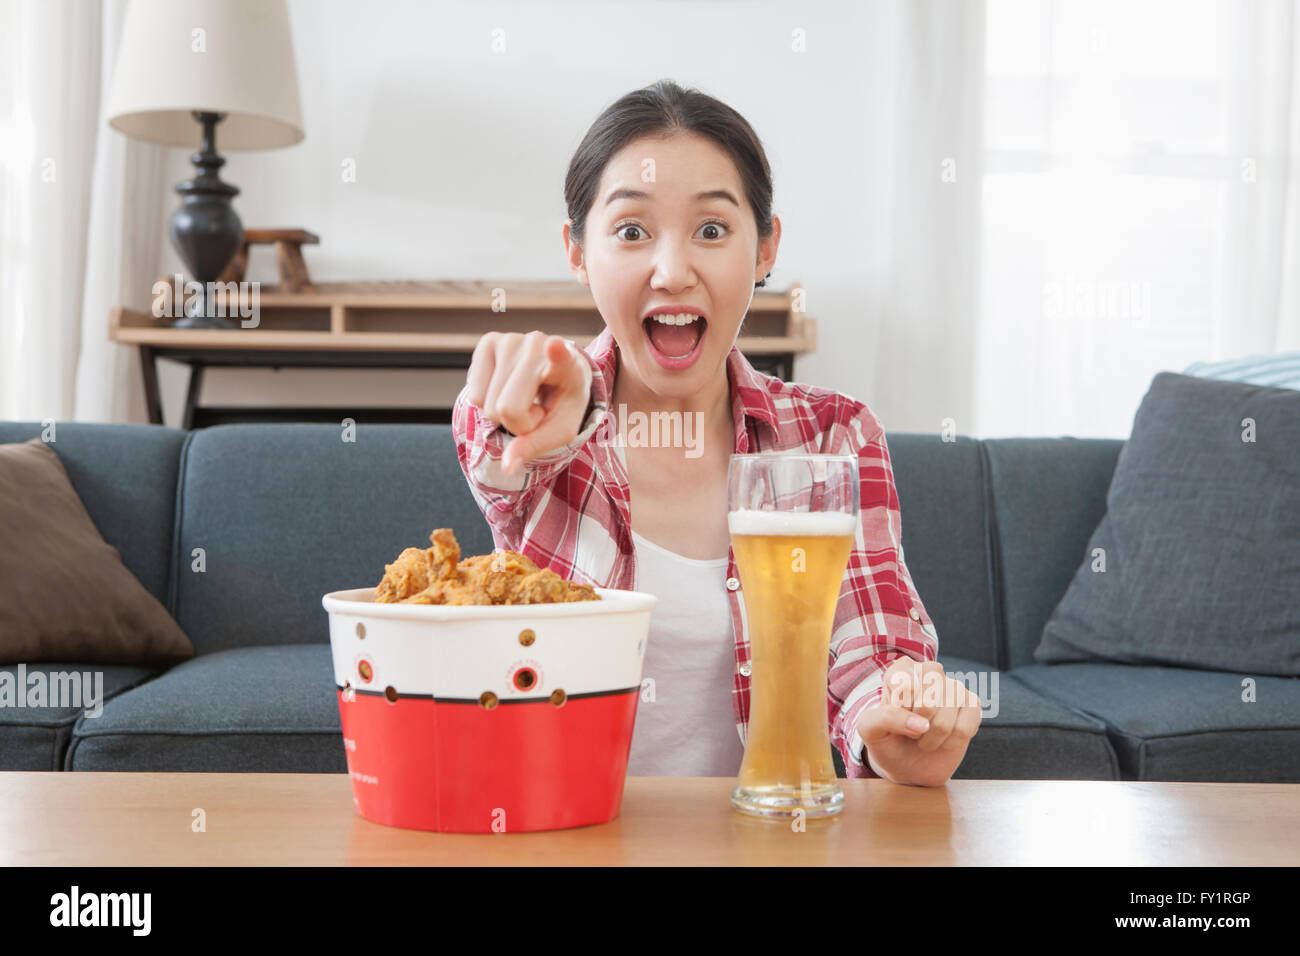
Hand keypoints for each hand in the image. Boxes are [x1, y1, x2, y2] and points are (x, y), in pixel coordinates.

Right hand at [465, 331, 592, 474]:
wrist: (557, 375)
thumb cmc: (562, 403)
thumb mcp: (560, 431)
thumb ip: (536, 446)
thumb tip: (506, 466)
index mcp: (567, 363)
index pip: (559, 356)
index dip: (556, 353)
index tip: (555, 345)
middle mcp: (537, 343)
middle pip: (507, 409)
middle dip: (519, 422)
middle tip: (537, 407)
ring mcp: (509, 339)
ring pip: (486, 404)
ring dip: (503, 412)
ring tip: (525, 396)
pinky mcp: (488, 341)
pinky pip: (474, 395)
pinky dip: (488, 402)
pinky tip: (509, 388)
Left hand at [855, 658, 981, 786]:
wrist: (909, 764)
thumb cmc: (888, 741)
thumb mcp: (870, 730)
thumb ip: (884, 718)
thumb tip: (921, 724)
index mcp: (901, 670)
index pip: (903, 684)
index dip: (900, 709)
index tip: (894, 715)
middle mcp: (930, 672)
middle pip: (928, 701)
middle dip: (916, 726)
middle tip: (910, 729)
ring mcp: (953, 687)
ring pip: (946, 716)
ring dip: (932, 737)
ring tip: (924, 737)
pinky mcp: (972, 704)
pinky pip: (965, 727)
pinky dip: (951, 742)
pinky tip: (944, 740)